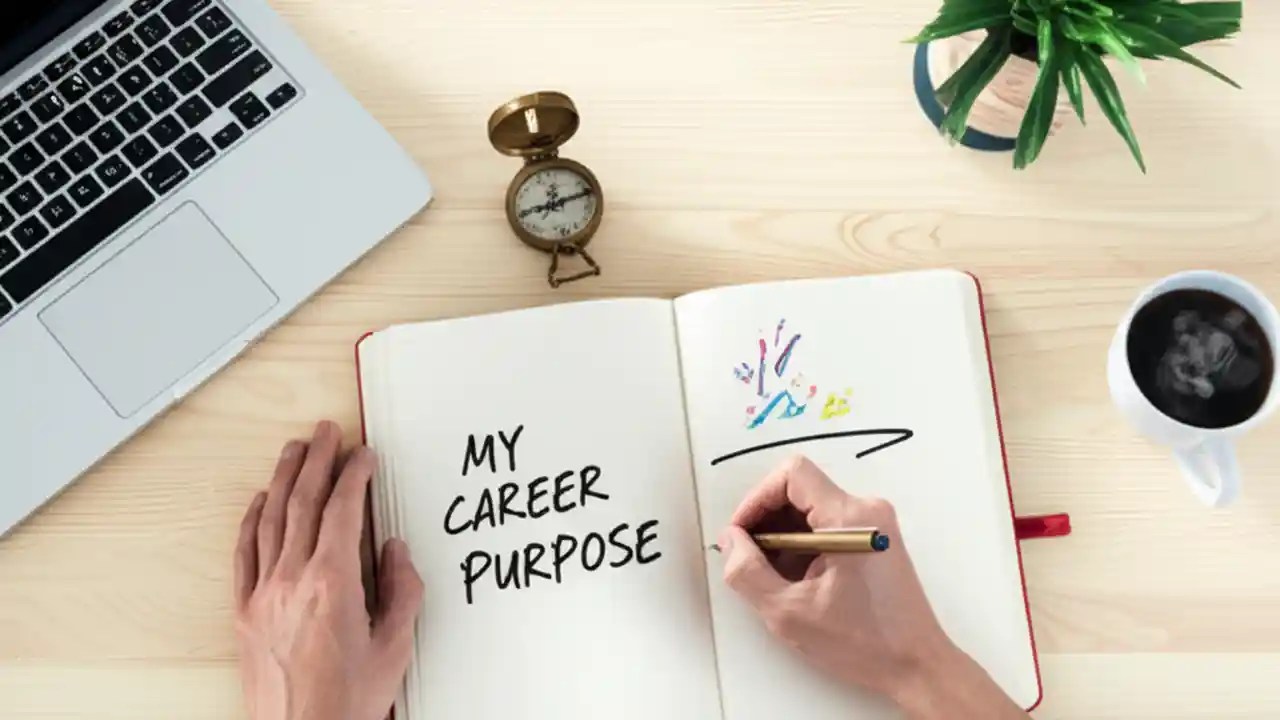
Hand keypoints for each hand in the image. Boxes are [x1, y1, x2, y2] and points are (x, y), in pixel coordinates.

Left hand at [234, 420, 423, 719]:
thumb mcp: (395, 646)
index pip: (343, 511)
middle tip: (326, 432)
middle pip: (303, 503)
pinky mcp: (246, 614)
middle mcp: (293, 581)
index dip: (354, 475)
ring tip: (294, 450)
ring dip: (284, 479)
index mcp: (334, 584)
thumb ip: (402, 591)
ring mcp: (264, 595)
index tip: (362, 456)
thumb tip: (395, 551)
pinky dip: (252, 521)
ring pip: (271, 520)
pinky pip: (245, 554)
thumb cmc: (347, 703)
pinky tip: (259, 502)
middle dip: (317, 460)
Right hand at [717, 456, 1025, 718]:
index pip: (792, 474)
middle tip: (751, 558)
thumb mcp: (789, 613)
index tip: (742, 531)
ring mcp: (875, 523)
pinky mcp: (875, 539)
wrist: (916, 666)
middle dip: (767, 520)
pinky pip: (827, 524)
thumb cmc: (865, 643)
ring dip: (783, 535)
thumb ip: (747, 572)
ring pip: (811, 508)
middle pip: (800, 489)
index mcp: (850, 519)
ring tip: (774, 576)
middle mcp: (867, 511)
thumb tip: (731, 542)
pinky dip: (803, 544)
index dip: (757, 498)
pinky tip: (796, 579)